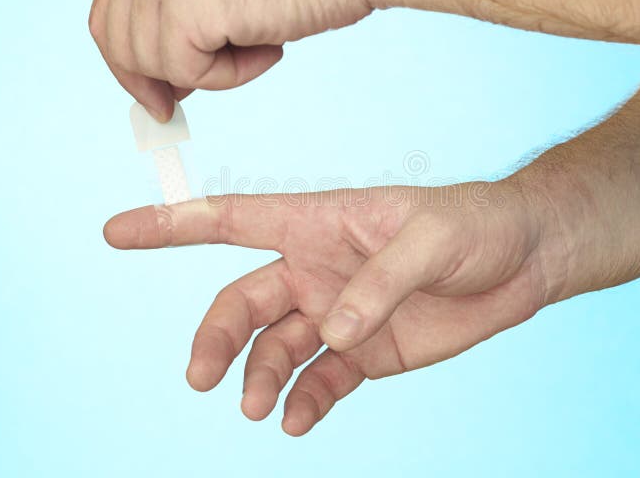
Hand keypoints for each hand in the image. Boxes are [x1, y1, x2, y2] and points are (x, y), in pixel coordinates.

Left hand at [89, 0, 381, 120]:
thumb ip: (181, 14)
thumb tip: (161, 81)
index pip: (109, 11)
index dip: (129, 64)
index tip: (155, 96)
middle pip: (118, 43)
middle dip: (154, 82)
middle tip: (183, 103)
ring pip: (155, 64)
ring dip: (210, 74)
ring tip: (260, 45)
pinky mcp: (190, 1)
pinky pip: (189, 74)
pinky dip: (231, 77)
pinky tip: (270, 46)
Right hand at [103, 182, 555, 434]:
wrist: (522, 260)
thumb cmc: (474, 226)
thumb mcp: (431, 239)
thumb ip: (380, 282)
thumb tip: (334, 331)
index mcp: (319, 223)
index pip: (232, 221)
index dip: (172, 227)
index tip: (117, 233)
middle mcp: (317, 269)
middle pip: (243, 302)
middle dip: (216, 337)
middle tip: (203, 376)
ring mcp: (339, 312)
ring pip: (275, 347)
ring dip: (259, 376)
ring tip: (259, 406)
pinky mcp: (367, 351)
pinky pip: (321, 379)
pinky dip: (303, 400)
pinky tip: (296, 419)